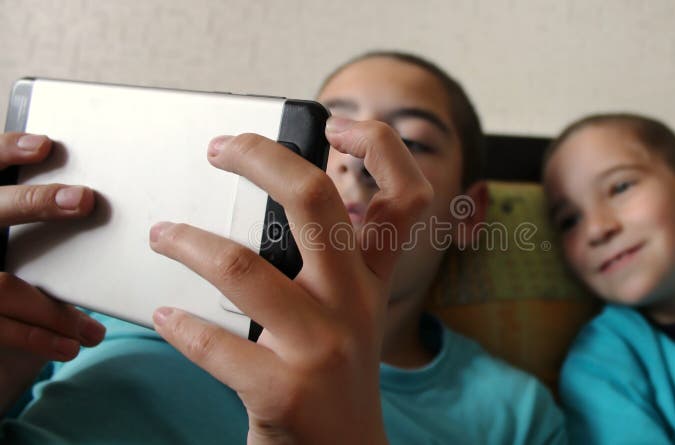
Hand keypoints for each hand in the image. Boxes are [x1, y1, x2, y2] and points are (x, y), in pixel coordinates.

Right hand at [0, 133, 105, 413]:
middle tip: (85, 199)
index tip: (46, 145)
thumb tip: (98, 207)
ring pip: (3, 285)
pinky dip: (40, 338)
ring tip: (94, 327)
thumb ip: (34, 221)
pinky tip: (71, 345)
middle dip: (34, 203)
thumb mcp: (10, 239)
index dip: (6, 151)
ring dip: (55, 309)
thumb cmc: (6, 274)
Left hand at [150, 118, 431, 443]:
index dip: (381, 146)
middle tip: (221, 148)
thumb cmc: (336, 374)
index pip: (406, 197)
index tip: (335, 124)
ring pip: (242, 267)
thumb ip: (335, 260)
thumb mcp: (352, 313)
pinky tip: (165, 315)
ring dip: (188, 242)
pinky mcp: (282, 391)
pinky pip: (212, 343)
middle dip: (261, 158)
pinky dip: (179, 324)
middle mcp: (355, 304)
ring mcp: (321, 347)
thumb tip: (281, 197)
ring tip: (164, 234)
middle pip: (317, 201)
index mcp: (373, 280)